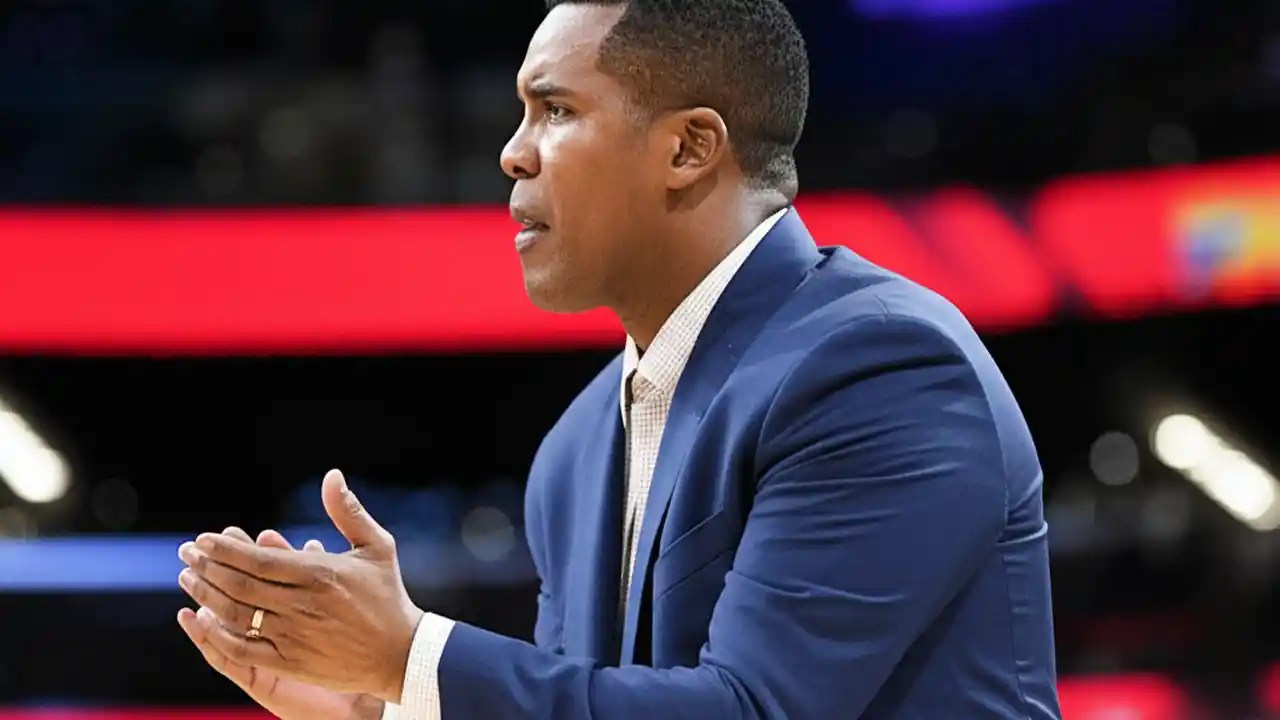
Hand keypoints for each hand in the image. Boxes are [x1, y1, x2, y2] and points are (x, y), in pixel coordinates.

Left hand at [178, 527, 384, 719]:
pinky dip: (217, 634)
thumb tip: (332, 475)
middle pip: (240, 584)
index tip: (204, 539)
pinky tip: (201, 619)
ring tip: (187, 578)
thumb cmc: (388, 595)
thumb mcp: (376, 547)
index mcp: (321, 574)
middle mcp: (303, 605)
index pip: (258, 559)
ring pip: (237, 614)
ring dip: (206, 594)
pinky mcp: (291, 663)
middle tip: (185, 553)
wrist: (401, 653)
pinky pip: (244, 648)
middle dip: (206, 566)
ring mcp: (294, 636)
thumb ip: (349, 511)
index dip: (226, 549)